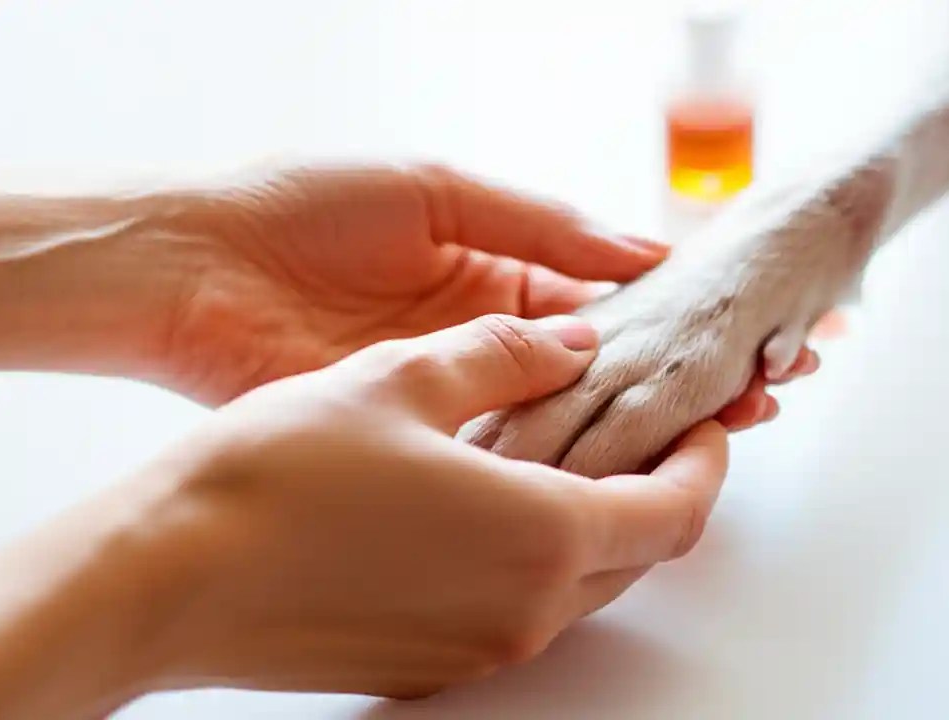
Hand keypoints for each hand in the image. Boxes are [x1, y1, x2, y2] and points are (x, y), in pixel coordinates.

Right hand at [0, 315, 730, 718]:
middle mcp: (527, 608)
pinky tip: (494, 507)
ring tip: (573, 458)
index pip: (678, 510)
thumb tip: (570, 343)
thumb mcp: (403, 377)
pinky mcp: (431, 662)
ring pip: (585, 586)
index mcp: (543, 534)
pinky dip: (537, 559)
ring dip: (600, 525)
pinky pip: (520, 610)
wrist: (168, 577)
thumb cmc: (277, 476)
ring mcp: (479, 646)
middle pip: (643, 554)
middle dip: (662, 491)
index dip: (706, 461)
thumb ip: (507, 356)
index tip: (706, 421)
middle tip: (650, 432)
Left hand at [149, 164, 816, 422]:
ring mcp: (453, 392)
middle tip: (759, 392)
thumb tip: (645, 247)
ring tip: (719, 432)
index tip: (738, 335)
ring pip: (564, 419)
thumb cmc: (303, 205)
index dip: (673, 320)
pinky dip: (559, 464)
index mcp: (493, 270)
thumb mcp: (440, 188)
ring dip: (639, 428)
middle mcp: (483, 337)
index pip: (605, 303)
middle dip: (679, 380)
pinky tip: (620, 470)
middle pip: (601, 368)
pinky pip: (498, 454)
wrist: (188, 263)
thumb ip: (542, 225)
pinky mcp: (415, 436)